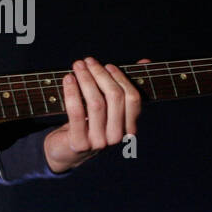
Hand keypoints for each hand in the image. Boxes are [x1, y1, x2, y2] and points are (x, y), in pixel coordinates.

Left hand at [42, 56, 146, 173]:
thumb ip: (125, 85)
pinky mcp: (79, 144)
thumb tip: (145, 62)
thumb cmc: (88, 122)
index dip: (121, 79)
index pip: (133, 99)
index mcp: (129, 127)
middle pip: (115, 98)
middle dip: (100, 74)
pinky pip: (76, 113)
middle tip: (87, 61)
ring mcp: (99, 142)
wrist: (66, 151)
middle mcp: (117, 136)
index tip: (107, 65)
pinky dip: (72, 92)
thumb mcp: (107, 106)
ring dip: (86, 79)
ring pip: (96, 103)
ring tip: (78, 66)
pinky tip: (68, 79)